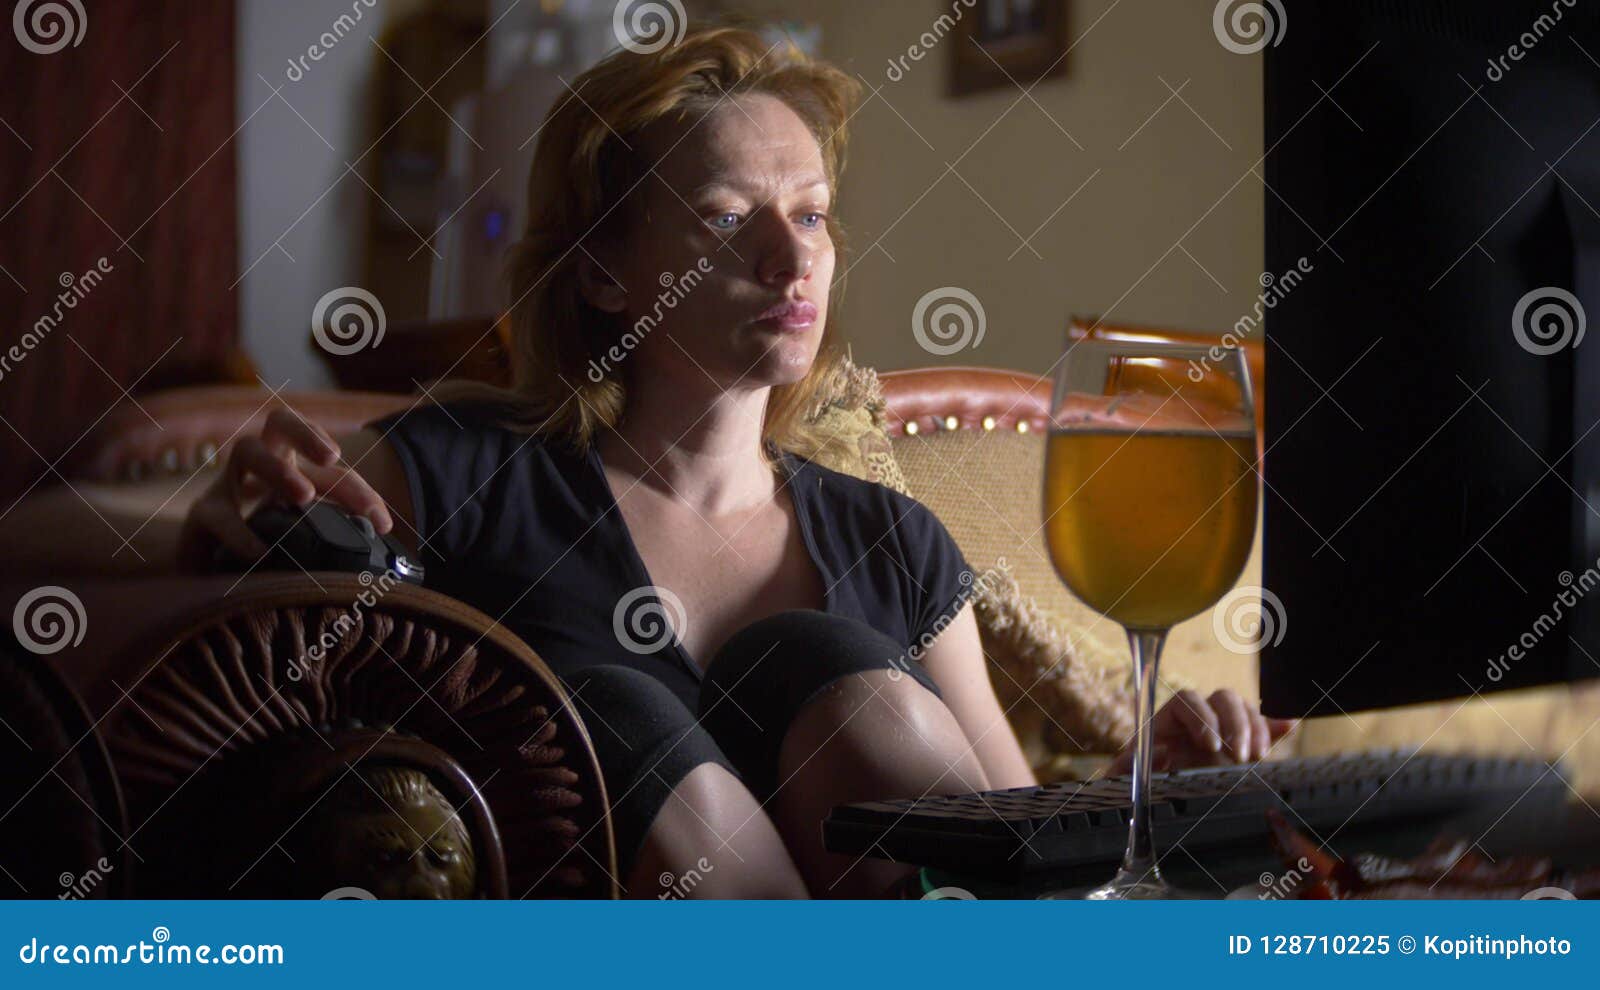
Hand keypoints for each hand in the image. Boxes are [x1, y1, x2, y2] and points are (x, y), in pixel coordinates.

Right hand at [175, 408, 392, 571]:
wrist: (210, 567)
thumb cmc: (269, 542)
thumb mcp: (307, 533)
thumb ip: (336, 531)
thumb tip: (383, 546)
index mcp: (294, 466)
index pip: (330, 465)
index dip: (360, 489)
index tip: (382, 524)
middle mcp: (262, 464)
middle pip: (280, 421)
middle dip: (307, 434)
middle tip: (331, 459)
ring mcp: (228, 483)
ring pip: (247, 450)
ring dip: (277, 469)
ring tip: (302, 496)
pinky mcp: (203, 513)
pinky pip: (219, 514)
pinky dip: (240, 533)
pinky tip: (261, 552)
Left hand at [1109, 688, 1295, 774]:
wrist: (1156, 790)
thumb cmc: (1139, 778)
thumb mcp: (1127, 773)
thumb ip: (1124, 768)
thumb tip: (1126, 763)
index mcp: (1169, 718)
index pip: (1188, 701)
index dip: (1201, 718)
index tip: (1210, 745)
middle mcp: (1199, 716)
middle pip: (1223, 699)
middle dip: (1235, 725)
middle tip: (1239, 756)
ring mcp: (1224, 727)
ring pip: (1245, 710)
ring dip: (1256, 730)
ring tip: (1258, 758)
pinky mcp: (1243, 743)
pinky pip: (1263, 727)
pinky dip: (1275, 727)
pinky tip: (1289, 727)